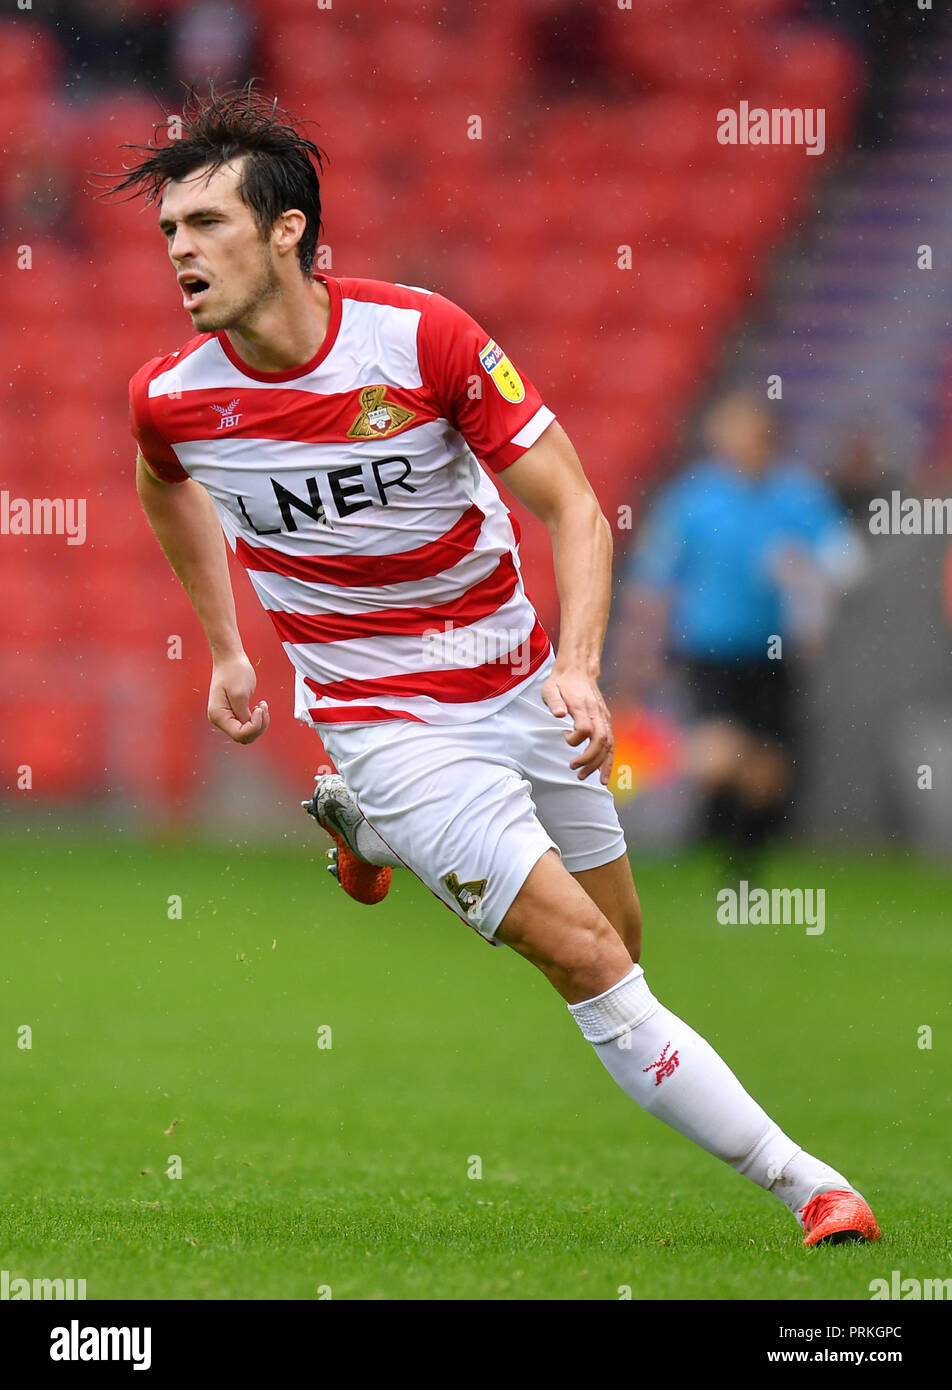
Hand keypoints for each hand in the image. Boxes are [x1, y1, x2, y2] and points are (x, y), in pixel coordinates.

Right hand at [207, 653, 269, 744]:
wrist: (230, 658)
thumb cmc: (234, 671)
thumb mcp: (241, 693)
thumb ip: (243, 714)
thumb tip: (248, 726)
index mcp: (218, 715)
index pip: (240, 734)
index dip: (254, 726)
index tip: (259, 708)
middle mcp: (219, 719)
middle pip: (243, 737)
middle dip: (258, 726)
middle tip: (263, 707)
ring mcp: (225, 717)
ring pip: (247, 733)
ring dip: (259, 723)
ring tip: (262, 705)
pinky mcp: (232, 713)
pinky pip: (247, 725)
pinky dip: (257, 719)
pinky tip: (259, 706)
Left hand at [541, 665, 614, 783]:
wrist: (578, 671)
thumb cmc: (562, 682)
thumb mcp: (550, 688)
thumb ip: (554, 702)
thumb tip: (558, 714)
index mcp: (582, 707)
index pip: (585, 729)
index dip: (574, 738)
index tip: (562, 735)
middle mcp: (597, 714)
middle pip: (600, 741)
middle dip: (589, 759)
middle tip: (575, 770)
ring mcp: (604, 718)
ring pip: (609, 745)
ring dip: (600, 764)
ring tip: (587, 777)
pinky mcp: (606, 721)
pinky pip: (611, 743)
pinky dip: (609, 760)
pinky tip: (603, 774)